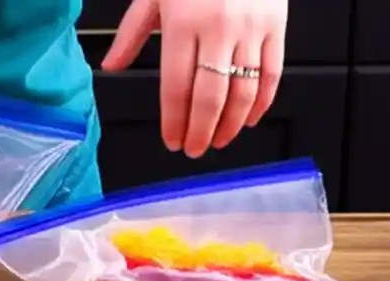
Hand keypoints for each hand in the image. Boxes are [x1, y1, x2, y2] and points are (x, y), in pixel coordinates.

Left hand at [103, 0, 286, 157]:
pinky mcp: (276, 27)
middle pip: (210, 97)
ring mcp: (251, 29)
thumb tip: (113, 66)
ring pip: (243, 92)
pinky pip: (271, 75)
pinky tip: (248, 119)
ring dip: (230, 125)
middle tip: (194, 149)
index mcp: (182, 22)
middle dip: (200, 131)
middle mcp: (218, 28)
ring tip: (218, 140)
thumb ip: (133, 32)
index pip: (176, 86)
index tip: (172, 140)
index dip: (174, 121)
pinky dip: (261, 103)